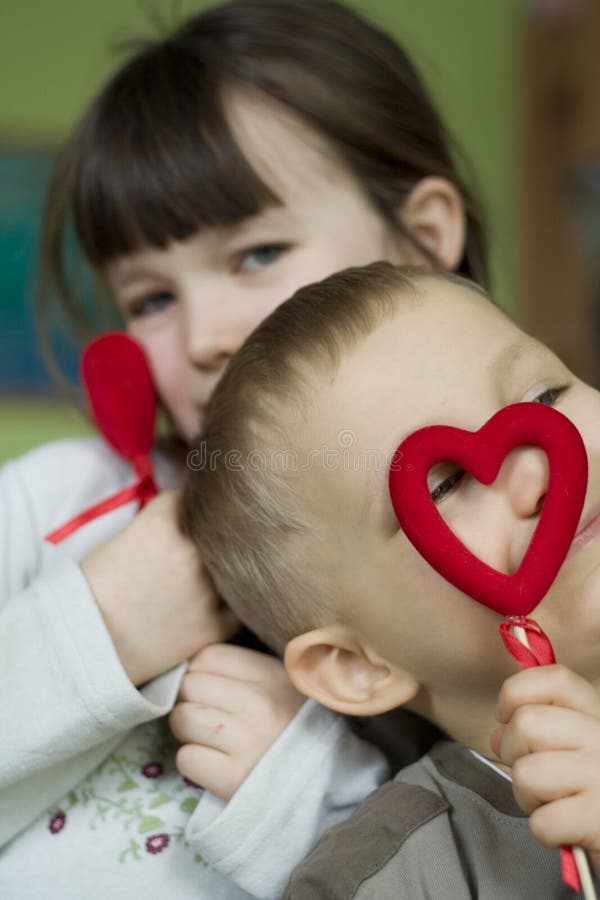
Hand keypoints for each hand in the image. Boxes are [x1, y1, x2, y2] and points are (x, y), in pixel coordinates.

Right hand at [80, 490, 237, 685]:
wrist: (86, 644)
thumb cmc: (94, 590)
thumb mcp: (124, 537)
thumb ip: (165, 523)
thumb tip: (194, 519)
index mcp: (165, 521)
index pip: (194, 499)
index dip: (187, 514)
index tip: (180, 526)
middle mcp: (192, 549)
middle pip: (222, 530)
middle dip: (211, 539)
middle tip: (190, 558)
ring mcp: (209, 588)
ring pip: (236, 567)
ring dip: (224, 571)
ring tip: (196, 585)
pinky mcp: (218, 624)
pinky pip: (238, 606)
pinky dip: (227, 606)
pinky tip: (204, 609)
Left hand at [169, 643, 304, 800]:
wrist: (328, 784)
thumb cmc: (297, 728)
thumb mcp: (284, 685)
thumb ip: (246, 670)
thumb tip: (193, 665)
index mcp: (271, 676)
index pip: (209, 656)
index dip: (201, 671)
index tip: (210, 687)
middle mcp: (258, 704)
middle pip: (190, 685)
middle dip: (191, 699)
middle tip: (208, 715)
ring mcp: (245, 741)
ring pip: (182, 718)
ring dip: (188, 730)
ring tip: (210, 738)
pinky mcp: (232, 778)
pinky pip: (186, 758)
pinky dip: (193, 761)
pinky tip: (214, 762)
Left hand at [490, 664, 599, 874]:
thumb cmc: (592, 792)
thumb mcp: (576, 749)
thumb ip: (539, 730)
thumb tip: (496, 735)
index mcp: (599, 716)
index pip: (555, 679)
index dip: (516, 692)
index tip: (506, 715)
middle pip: (527, 723)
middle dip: (514, 753)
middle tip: (535, 773)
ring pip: (526, 773)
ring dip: (529, 797)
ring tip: (553, 802)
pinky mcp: (598, 819)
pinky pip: (542, 821)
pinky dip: (546, 831)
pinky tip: (566, 829)